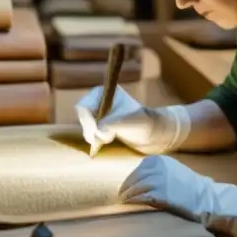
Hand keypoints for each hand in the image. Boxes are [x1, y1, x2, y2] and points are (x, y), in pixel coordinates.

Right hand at [75, 85, 189, 154]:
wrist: (154, 134)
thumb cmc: (144, 124)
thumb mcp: (129, 123)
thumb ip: (112, 125)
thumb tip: (98, 130)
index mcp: (103, 93)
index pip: (83, 107)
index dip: (87, 121)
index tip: (97, 132)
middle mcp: (98, 102)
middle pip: (82, 118)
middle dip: (92, 130)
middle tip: (107, 137)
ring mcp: (98, 114)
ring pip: (86, 128)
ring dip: (95, 137)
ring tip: (111, 138)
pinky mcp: (100, 127)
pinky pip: (90, 135)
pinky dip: (96, 141)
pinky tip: (108, 142)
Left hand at [118, 155, 236, 236]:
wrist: (207, 198)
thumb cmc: (191, 188)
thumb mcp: (173, 172)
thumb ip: (157, 172)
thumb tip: (138, 182)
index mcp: (160, 160)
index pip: (138, 170)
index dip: (130, 181)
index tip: (126, 188)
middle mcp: (158, 167)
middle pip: (134, 179)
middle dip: (126, 189)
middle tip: (121, 198)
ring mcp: (159, 180)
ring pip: (135, 188)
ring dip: (128, 196)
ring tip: (124, 203)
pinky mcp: (160, 194)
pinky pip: (141, 198)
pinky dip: (134, 202)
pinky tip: (131, 206)